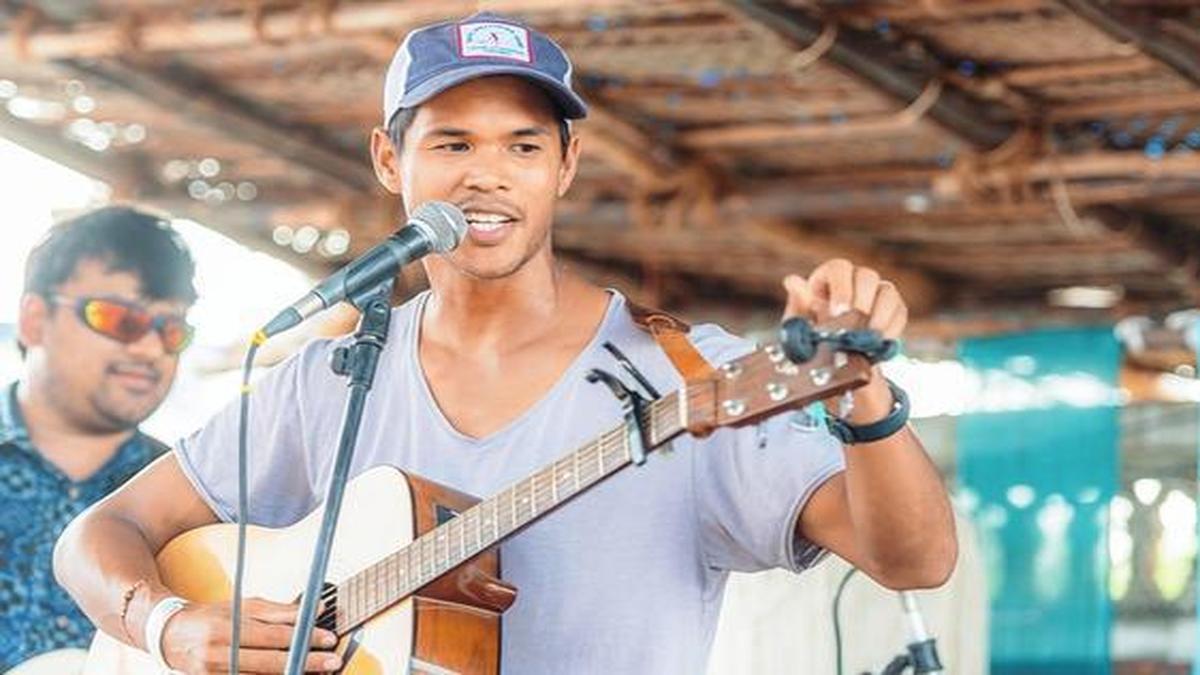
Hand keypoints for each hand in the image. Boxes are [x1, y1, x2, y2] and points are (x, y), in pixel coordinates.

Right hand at [160, 598, 341, 673]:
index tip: (328, 638)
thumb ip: (279, 611)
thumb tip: (314, 610)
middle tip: (332, 662)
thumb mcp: (245, 606)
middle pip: (271, 661)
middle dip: (305, 662)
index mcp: (229, 627)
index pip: (274, 635)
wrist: (171, 635)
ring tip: (317, 672)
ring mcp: (216, 673)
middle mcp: (221, 652)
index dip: (304, 638)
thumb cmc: (213, 617)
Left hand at [781, 259, 907, 422]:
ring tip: (868, 339)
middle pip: (867, 276)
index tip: (837, 312)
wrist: (834, 354)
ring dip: (879, 316)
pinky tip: (879, 343)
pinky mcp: (894, 307)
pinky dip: (891, 327)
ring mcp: (877, 291)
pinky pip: (899, 311)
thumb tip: (791, 280)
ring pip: (886, 291)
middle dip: (861, 302)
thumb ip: (798, 303)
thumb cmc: (811, 332)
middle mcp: (856, 277)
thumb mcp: (799, 321)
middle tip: (854, 328)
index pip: (839, 268)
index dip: (841, 288)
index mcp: (830, 275)